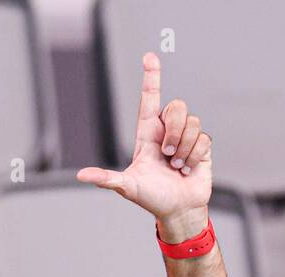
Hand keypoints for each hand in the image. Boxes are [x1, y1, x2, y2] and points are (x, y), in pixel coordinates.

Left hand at [76, 51, 212, 239]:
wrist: (179, 210)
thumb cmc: (152, 198)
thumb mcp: (127, 187)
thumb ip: (106, 179)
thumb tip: (81, 175)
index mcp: (148, 134)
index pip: (149, 100)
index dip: (151, 78)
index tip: (150, 57)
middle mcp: (167, 132)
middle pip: (176, 107)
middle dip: (174, 132)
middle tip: (168, 155)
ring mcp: (185, 138)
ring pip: (192, 123)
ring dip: (184, 149)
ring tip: (177, 167)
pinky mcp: (201, 146)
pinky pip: (204, 138)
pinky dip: (195, 157)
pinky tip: (189, 170)